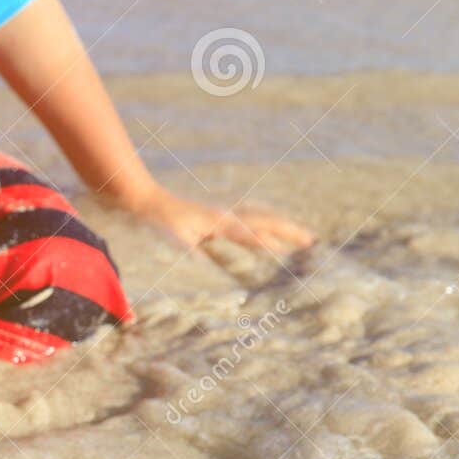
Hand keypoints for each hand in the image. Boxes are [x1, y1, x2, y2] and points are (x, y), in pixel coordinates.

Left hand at [120, 185, 315, 254]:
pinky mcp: (215, 221)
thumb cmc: (158, 224)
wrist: (145, 202)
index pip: (252, 232)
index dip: (273, 240)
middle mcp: (225, 216)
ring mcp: (221, 216)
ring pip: (259, 220)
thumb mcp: (172, 238)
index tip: (296, 247)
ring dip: (279, 228)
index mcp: (218, 222)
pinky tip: (263, 237)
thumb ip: (189, 248)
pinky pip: (246, 225)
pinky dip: (262, 230)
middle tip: (312, 241)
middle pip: (264, 221)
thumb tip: (205, 256)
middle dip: (288, 231)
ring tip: (299, 237)